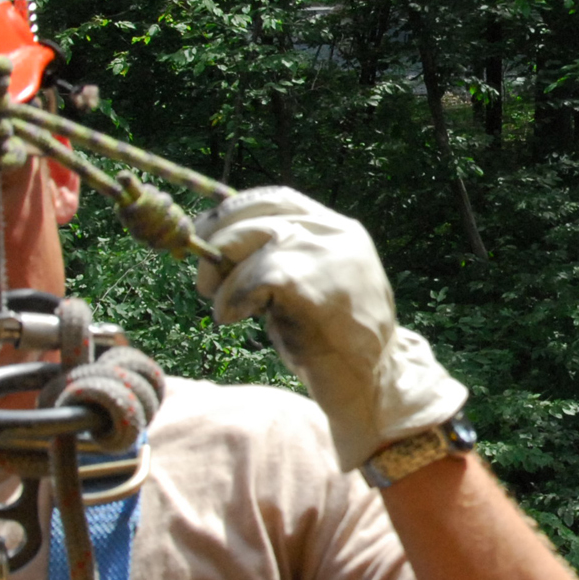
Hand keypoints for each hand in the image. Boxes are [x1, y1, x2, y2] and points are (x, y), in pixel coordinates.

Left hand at [193, 187, 468, 472]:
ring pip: (245, 243)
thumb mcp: (315, 282)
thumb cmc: (336, 339)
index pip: (276, 198)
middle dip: (217, 241)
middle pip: (253, 214)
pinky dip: (231, 300)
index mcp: (337, 228)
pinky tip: (235, 318)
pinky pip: (249, 279)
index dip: (234, 212)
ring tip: (228, 310)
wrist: (373, 381)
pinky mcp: (306, 284)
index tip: (207, 232)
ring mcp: (321, 254)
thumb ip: (284, 256)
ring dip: (223, 280)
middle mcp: (331, 232)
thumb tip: (220, 246)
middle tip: (205, 281)